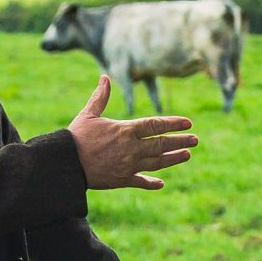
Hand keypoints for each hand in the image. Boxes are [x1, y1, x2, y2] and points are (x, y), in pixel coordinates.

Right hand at [68, 75, 197, 189]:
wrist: (65, 164)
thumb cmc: (75, 137)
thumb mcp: (88, 114)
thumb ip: (100, 97)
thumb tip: (105, 77)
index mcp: (125, 130)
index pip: (155, 125)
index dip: (173, 123)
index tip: (188, 123)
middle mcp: (132, 148)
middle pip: (161, 144)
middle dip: (180, 141)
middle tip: (195, 140)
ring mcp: (129, 165)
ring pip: (157, 162)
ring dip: (173, 158)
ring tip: (187, 155)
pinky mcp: (122, 180)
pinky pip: (141, 182)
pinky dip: (151, 182)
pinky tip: (161, 183)